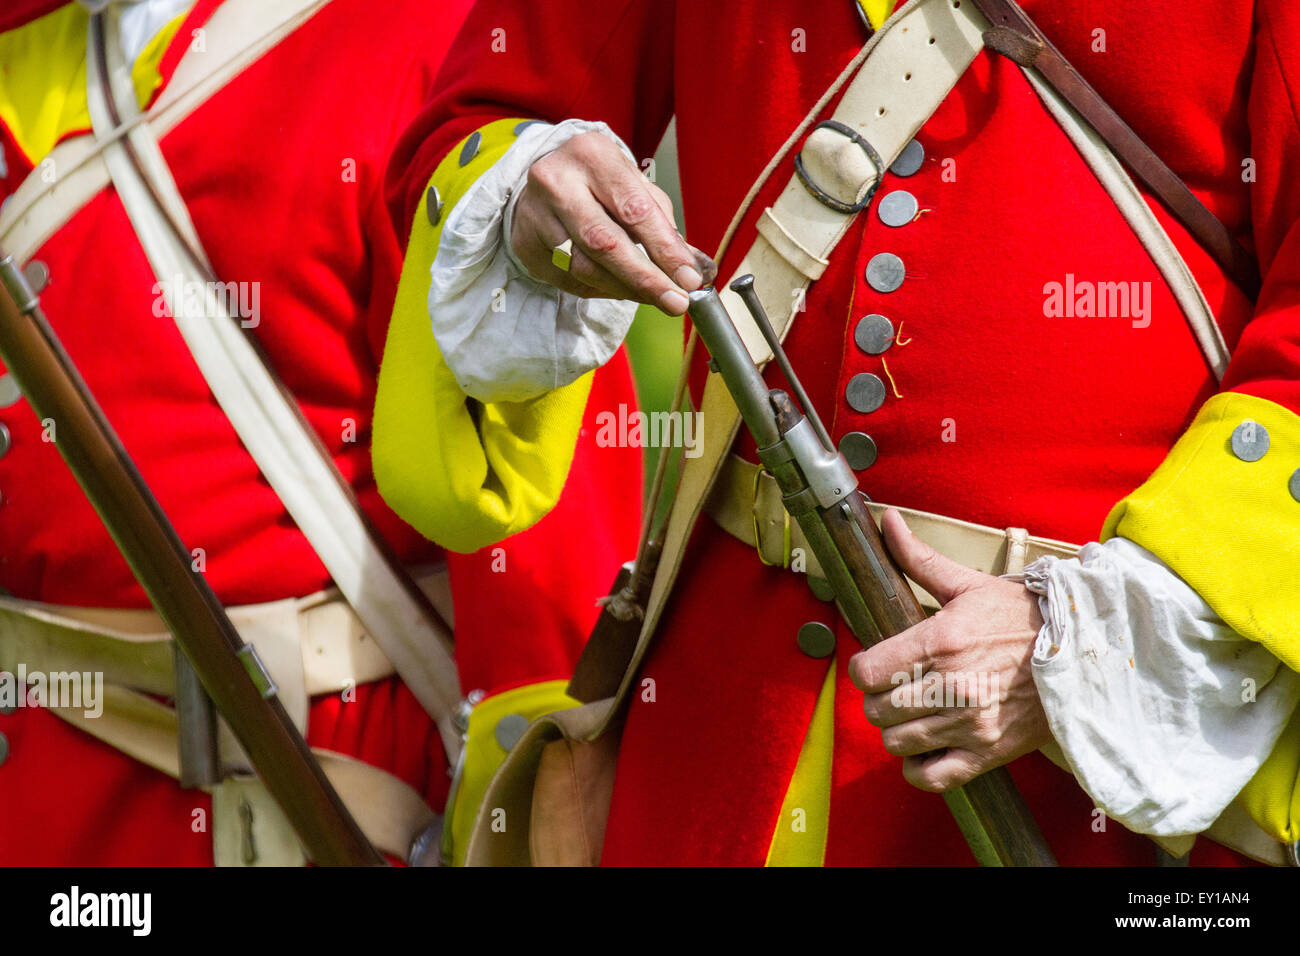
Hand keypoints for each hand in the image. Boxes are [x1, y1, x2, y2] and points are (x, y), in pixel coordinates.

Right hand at [509, 132, 704, 314]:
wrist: (546, 180)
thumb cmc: (599, 184)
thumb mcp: (634, 187)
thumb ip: (663, 225)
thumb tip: (697, 269)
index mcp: (592, 155)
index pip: (634, 210)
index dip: (664, 249)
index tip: (689, 279)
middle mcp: (557, 180)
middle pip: (605, 243)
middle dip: (645, 279)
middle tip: (675, 302)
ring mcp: (535, 213)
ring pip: (585, 268)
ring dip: (626, 289)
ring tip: (652, 296)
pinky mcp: (525, 243)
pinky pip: (570, 279)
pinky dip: (602, 290)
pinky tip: (620, 287)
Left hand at [847, 509, 1052, 791]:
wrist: (1083, 653)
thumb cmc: (1021, 616)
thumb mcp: (969, 584)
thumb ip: (919, 559)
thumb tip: (886, 520)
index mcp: (941, 640)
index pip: (867, 671)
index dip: (864, 668)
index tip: (876, 664)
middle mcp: (951, 685)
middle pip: (877, 709)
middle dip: (879, 698)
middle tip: (896, 688)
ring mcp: (969, 724)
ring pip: (897, 742)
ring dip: (897, 729)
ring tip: (912, 713)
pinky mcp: (987, 753)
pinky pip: (931, 777)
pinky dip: (919, 767)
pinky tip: (925, 747)